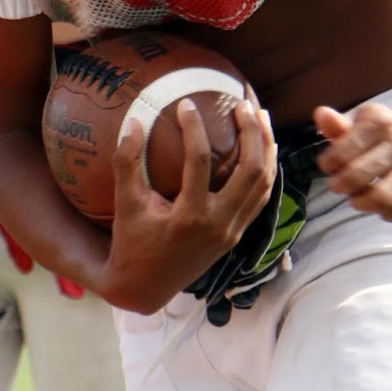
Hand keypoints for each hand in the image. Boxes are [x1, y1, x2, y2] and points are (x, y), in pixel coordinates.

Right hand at [106, 95, 276, 311]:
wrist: (145, 287)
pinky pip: (260, 197)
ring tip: (259, 116)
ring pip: (264, 184)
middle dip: (251, 133)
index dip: (195, 128)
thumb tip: (134, 121)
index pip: (200, 162)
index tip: (186, 104)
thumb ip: (127, 163)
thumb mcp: (125, 205)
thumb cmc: (131, 243)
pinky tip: (260, 147)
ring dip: (266, 148)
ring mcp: (232, 231)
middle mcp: (219, 225)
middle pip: (251, 171)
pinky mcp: (237, 234)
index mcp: (189, 218)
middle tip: (241, 103)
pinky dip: (265, 169)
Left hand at [313, 101, 391, 221]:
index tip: (327, 167)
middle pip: (360, 174)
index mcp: (381, 121)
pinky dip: (390, 215)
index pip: (345, 149)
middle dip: (340, 185)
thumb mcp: (358, 122)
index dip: (329, 163)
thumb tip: (321, 114)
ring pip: (384, 196)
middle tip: (336, 186)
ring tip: (356, 199)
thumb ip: (337, 125)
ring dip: (362, 203)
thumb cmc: (379, 133)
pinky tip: (380, 209)